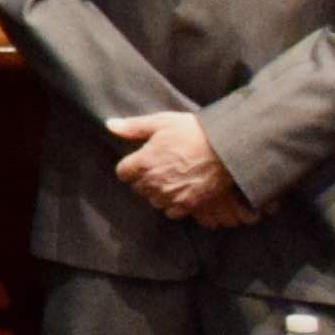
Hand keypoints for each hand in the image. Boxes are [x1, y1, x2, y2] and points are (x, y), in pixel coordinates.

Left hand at [106, 106, 245, 223]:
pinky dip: (173, 204)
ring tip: (171, 178)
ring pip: (153, 200)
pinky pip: (170, 212)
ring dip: (158, 192)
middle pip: (137, 187)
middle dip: (144, 178)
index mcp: (143, 162)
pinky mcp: (187, 205)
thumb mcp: (160, 122)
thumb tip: (110, 125)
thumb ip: (133, 127)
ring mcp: (170, 195)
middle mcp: (153, 182)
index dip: (131, 167)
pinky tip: (181, 191)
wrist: (225, 148)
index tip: (141, 161)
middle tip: (160, 167)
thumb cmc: (192, 132)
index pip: (123, 173)